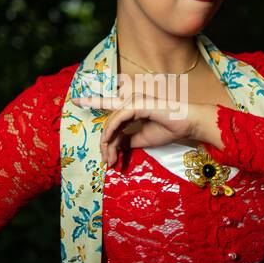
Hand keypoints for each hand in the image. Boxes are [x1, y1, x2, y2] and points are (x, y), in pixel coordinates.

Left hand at [71, 96, 210, 167]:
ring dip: (108, 143)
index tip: (77, 101)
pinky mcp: (137, 105)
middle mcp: (130, 101)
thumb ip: (127, 140)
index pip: (108, 105)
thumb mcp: (142, 139)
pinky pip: (118, 119)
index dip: (92, 101)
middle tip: (106, 161)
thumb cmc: (168, 130)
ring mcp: (133, 101)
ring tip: (110, 159)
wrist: (186, 126)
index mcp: (131, 108)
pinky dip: (111, 131)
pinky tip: (109, 142)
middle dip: (104, 143)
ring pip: (111, 123)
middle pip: (108, 122)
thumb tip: (114, 147)